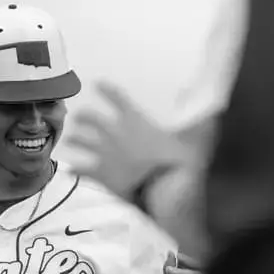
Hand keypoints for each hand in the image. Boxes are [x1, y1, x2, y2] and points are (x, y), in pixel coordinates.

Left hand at [63, 82, 191, 199]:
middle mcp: (116, 134)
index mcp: (137, 121)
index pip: (119, 99)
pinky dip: (75, 169)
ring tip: (70, 138)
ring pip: (83, 142)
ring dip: (76, 139)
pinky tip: (69, 170)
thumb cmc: (179, 163)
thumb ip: (197, 120)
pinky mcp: (101, 175)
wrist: (163, 190)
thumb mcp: (192, 138)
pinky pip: (83, 170)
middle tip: (78, 117)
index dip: (107, 90)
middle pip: (93, 120)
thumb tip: (203, 101)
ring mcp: (106, 154)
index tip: (98, 83)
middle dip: (84, 117)